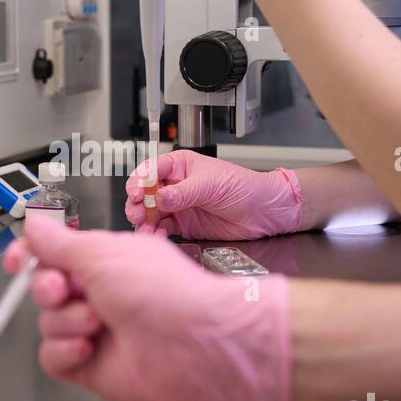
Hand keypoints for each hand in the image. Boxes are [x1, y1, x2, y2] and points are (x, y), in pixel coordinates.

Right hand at [5, 218, 291, 400]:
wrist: (193, 343)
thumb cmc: (161, 291)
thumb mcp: (101, 252)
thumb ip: (59, 242)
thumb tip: (33, 224)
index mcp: (104, 260)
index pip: (53, 254)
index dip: (30, 255)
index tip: (17, 260)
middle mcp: (100, 294)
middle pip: (44, 288)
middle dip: (47, 287)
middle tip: (64, 289)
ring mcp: (95, 331)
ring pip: (47, 324)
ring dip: (65, 320)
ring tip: (97, 322)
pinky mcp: (91, 367)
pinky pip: (52, 358)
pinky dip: (64, 352)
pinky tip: (87, 348)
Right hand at [126, 149, 302, 239]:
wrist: (264, 211)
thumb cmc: (243, 186)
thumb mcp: (211, 184)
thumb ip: (183, 193)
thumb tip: (159, 198)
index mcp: (181, 165)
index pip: (152, 169)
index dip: (140, 180)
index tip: (136, 192)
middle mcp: (176, 185)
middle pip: (146, 192)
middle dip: (137, 203)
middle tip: (137, 213)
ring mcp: (179, 206)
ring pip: (151, 212)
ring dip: (144, 220)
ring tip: (144, 228)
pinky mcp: (184, 225)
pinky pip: (163, 228)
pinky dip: (156, 232)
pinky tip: (157, 235)